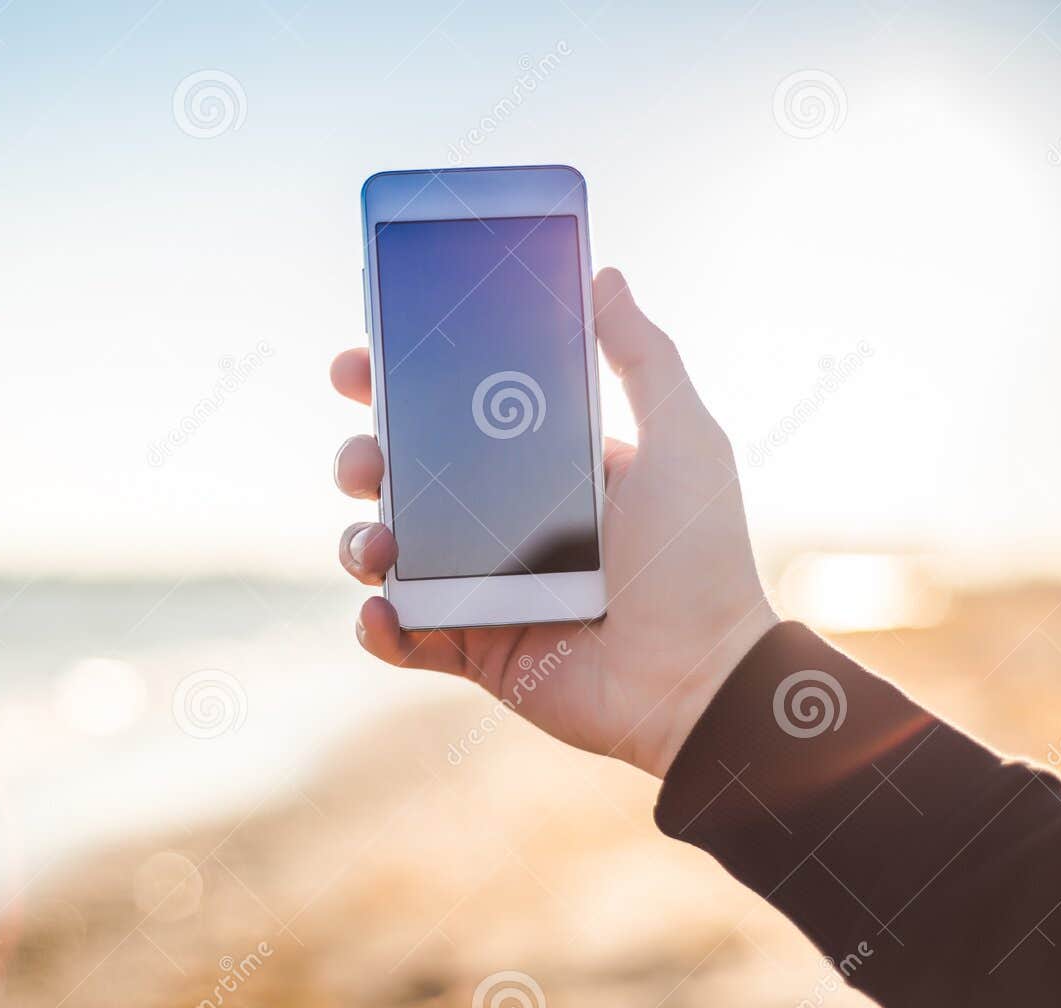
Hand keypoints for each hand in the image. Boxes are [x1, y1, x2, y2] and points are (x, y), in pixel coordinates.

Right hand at [332, 268, 776, 777]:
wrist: (701, 678)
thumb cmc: (701, 557)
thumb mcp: (684, 438)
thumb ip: (642, 357)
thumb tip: (604, 275)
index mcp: (542, 467)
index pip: (452, 413)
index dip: (397, 385)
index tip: (360, 362)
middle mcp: (502, 523)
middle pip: (401, 478)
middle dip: (361, 458)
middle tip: (364, 459)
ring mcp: (482, 587)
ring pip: (386, 553)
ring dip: (359, 541)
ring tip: (380, 544)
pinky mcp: (474, 650)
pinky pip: (403, 636)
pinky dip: (378, 627)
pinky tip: (384, 613)